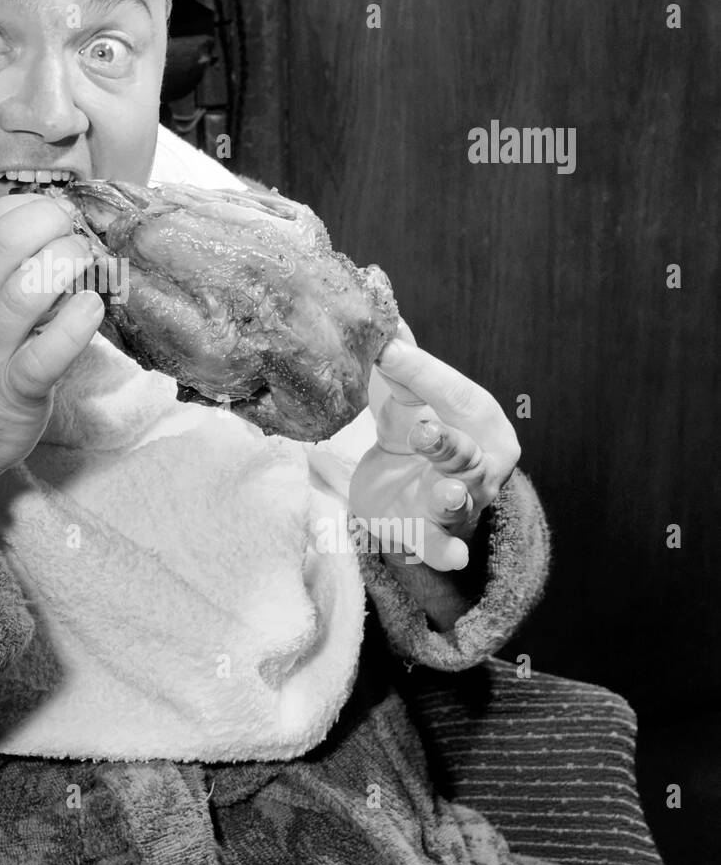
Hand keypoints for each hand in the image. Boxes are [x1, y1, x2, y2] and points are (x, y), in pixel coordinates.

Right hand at [0, 194, 103, 491]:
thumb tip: (28, 239)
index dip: (24, 206)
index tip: (50, 211)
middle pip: (4, 242)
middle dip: (49, 221)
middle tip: (75, 229)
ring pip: (27, 289)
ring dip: (68, 263)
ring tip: (86, 263)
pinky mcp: (13, 391)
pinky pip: (49, 352)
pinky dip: (77, 324)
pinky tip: (92, 308)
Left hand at [347, 320, 520, 570]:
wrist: (398, 491)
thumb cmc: (416, 435)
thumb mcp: (406, 397)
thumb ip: (401, 359)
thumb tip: (381, 306)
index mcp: (483, 423)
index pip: (459, 396)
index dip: (425, 376)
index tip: (387, 353)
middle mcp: (482, 466)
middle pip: (467, 453)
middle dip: (447, 444)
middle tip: (423, 430)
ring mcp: (460, 504)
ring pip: (460, 501)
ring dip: (451, 497)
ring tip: (443, 491)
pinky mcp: (431, 536)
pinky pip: (444, 548)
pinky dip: (449, 553)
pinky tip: (454, 557)